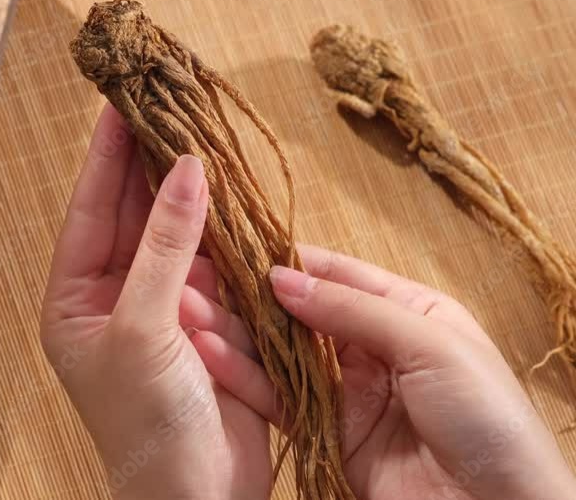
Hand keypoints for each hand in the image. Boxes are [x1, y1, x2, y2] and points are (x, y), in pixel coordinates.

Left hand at [39, 105, 271, 498]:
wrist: (196, 498)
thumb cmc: (147, 426)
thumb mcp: (144, 330)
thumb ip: (166, 248)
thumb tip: (185, 170)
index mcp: (74, 299)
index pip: (90, 210)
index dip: (106, 154)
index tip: (119, 99)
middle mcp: (112, 298)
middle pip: (132, 214)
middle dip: (148, 162)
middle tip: (166, 101)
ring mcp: (159, 308)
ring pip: (175, 235)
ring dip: (189, 193)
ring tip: (200, 133)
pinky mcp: (204, 323)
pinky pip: (212, 264)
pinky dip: (222, 234)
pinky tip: (229, 196)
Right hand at [197, 243, 575, 499]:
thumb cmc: (486, 418)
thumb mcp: (431, 343)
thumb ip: (353, 310)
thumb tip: (281, 278)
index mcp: (408, 311)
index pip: (337, 275)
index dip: (289, 260)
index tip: (239, 244)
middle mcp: (372, 346)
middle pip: (301, 312)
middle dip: (250, 294)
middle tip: (199, 273)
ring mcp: (346, 391)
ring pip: (280, 353)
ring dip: (236, 332)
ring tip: (188, 307)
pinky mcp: (326, 432)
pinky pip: (277, 398)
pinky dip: (242, 376)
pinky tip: (208, 351)